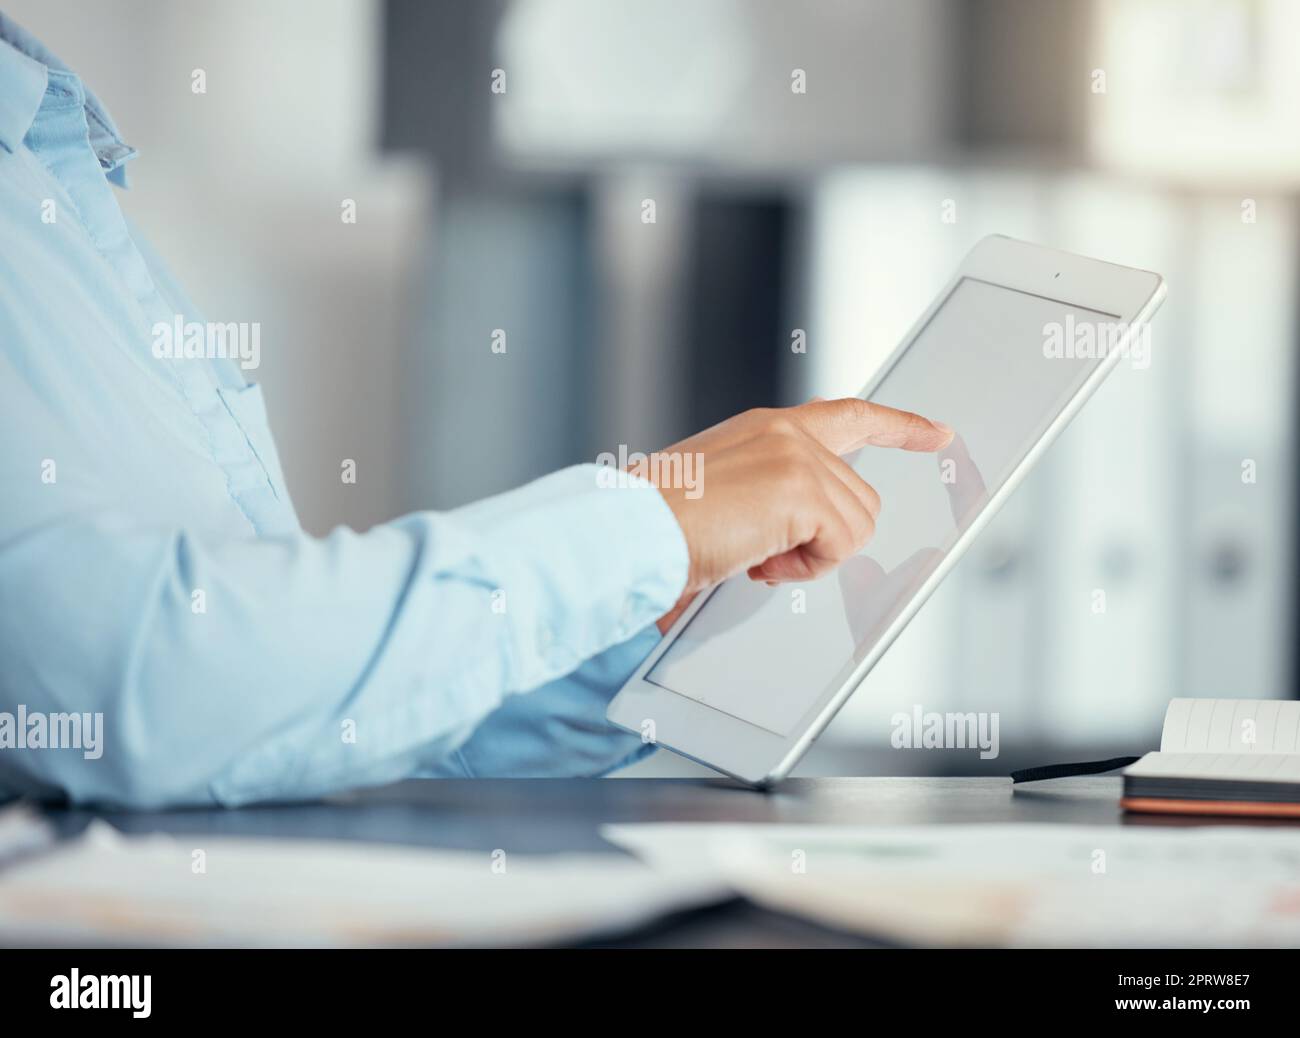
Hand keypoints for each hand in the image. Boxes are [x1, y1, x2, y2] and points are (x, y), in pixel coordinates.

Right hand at [647, 399, 952, 632]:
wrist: (627, 531)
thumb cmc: (655, 526)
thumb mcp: (720, 499)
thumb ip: (768, 500)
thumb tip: (792, 540)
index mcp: (765, 431)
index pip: (847, 417)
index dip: (898, 427)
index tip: (937, 433)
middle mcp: (785, 432)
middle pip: (859, 499)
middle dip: (821, 541)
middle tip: (761, 554)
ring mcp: (797, 456)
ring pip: (856, 526)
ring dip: (807, 558)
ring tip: (750, 556)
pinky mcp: (803, 489)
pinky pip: (841, 546)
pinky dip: (803, 569)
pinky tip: (756, 562)